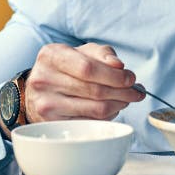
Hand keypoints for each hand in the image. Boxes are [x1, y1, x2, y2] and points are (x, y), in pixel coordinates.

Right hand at [24, 42, 145, 122]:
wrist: (39, 89)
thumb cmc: (65, 67)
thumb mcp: (82, 51)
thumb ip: (102, 54)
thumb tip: (119, 66)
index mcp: (51, 56)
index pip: (88, 68)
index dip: (114, 75)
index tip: (131, 78)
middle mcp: (44, 80)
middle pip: (95, 90)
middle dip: (123, 92)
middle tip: (136, 92)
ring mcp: (46, 104)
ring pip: (95, 109)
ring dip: (119, 105)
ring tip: (126, 99)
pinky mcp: (52, 123)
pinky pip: (90, 122)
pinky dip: (108, 116)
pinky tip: (112, 108)